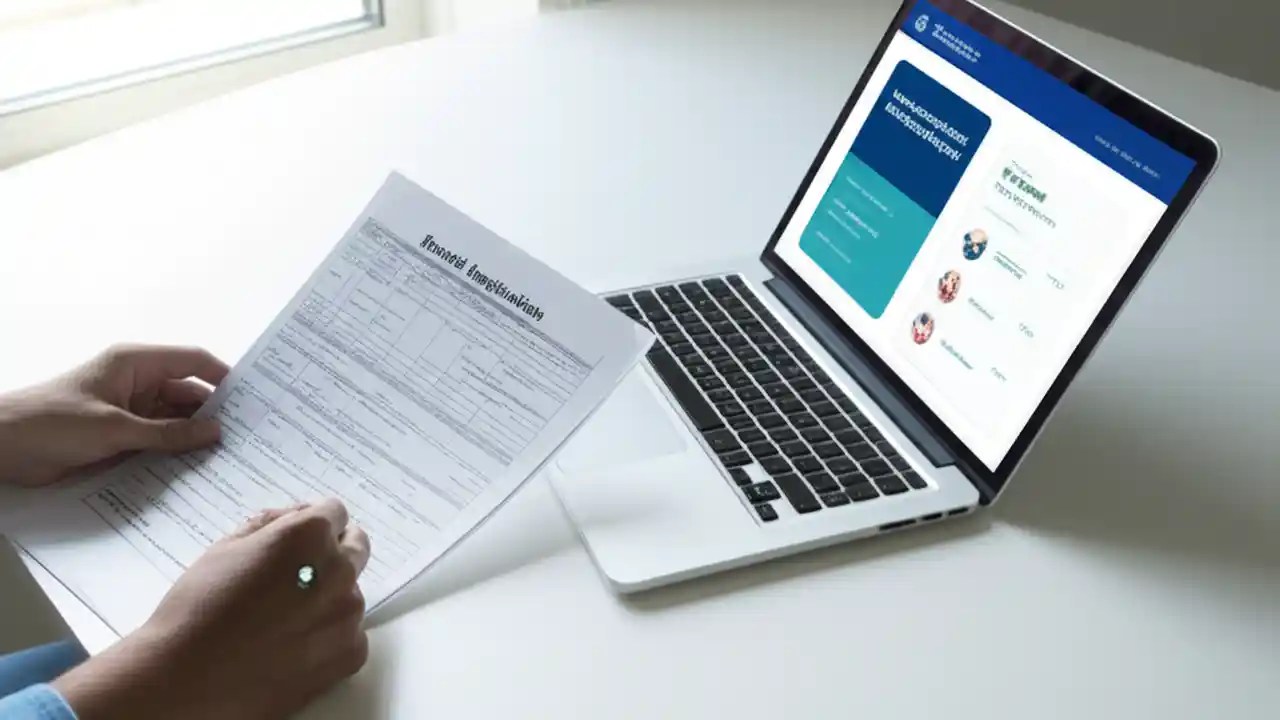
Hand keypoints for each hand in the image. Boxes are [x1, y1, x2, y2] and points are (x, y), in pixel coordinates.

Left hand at [0, 344, 228, 485]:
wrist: (1, 446)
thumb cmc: (53, 423)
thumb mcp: (115, 428)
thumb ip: (168, 433)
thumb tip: (216, 432)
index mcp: (135, 363)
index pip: (192, 361)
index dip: (224, 376)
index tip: (255, 398)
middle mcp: (137, 383)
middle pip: (187, 393)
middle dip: (214, 412)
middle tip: (250, 435)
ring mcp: (129, 411)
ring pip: (175, 420)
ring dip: (195, 436)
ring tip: (232, 456)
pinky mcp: (120, 436)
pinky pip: (158, 441)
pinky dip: (175, 452)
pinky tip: (198, 469)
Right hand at [53, 499, 371, 719]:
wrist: (186, 682)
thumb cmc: (198, 609)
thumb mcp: (227, 547)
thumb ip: (271, 522)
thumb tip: (296, 516)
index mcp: (310, 536)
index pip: (335, 512)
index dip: (313, 523)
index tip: (296, 540)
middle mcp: (340, 571)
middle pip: (355, 548)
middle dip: (330, 553)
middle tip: (293, 576)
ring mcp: (349, 615)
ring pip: (350, 592)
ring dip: (329, 596)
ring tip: (283, 617)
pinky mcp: (351, 654)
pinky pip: (351, 632)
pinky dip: (330, 635)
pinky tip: (293, 644)